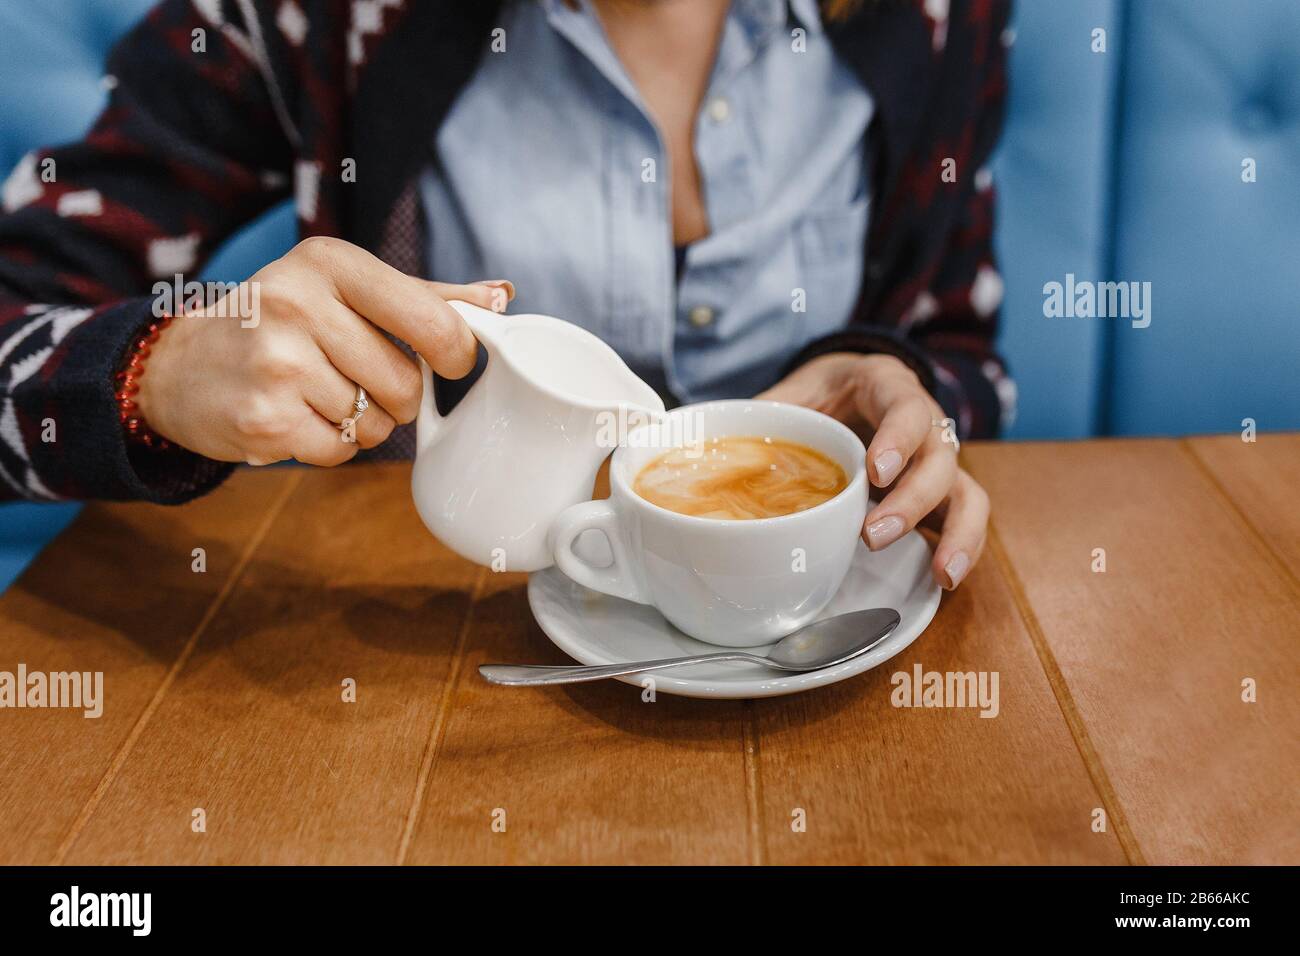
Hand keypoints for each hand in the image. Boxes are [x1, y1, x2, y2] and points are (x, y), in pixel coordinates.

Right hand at [136, 236, 513, 465]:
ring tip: (317, 395)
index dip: (456, 352)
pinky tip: (296, 417)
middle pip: (406, 384)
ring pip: (376, 424)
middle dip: (396, 396)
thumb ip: (427, 296)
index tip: (451, 360)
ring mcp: (276, 364)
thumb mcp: (347, 289)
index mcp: (329, 262)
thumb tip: (504, 298)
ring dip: (361, 423)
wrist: (180, 364)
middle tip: (355, 378)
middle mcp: (299, 305)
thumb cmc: (283, 322)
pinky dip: (330, 445)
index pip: (431, 319)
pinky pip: (341, 452)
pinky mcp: (262, 418)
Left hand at [756, 352, 988, 589]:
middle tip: (873, 534)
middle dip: (912, 500)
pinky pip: (966, 517)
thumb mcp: (788, 393)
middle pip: (941, 456)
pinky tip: (946, 579)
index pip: (904, 406)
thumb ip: (757, 417)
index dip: (897, 439)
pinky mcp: (942, 491)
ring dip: (954, 532)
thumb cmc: (818, 394)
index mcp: (885, 386)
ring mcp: (938, 457)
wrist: (846, 388)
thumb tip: (697, 444)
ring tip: (939, 571)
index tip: (874, 473)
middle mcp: (925, 419)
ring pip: (967, 490)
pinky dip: (963, 546)